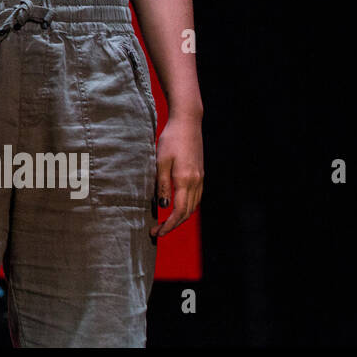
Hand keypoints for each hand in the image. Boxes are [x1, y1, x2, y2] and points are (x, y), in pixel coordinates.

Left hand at [152, 111, 203, 237]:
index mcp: (185, 180)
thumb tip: (162, 206)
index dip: (168, 225)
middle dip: (173, 225)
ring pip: (193, 207)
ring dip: (180, 218)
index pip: (179, 211)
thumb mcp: (160, 161)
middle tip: (156, 232)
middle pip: (187, 212)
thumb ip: (161, 184)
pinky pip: (195, 198)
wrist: (188, 123)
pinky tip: (176, 207)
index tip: (157, 233)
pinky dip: (186, 207)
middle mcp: (196, 182)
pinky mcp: (200, 174)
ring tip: (165, 223)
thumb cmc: (170, 140)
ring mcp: (200, 178)